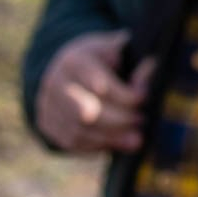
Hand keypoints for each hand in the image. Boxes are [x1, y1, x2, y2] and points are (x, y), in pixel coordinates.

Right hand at [35, 30, 155, 153]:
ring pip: (78, 132)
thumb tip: (151, 70)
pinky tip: (116, 143)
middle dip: (120, 121)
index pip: (101, 86)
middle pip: (87, 114)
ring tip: (135, 138)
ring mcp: (46, 106)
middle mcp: (54, 84)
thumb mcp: (117, 51)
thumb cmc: (100, 58)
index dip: (126, 96)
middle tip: (141, 121)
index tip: (144, 98)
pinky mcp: (46, 124)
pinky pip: (71, 142)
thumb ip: (134, 63)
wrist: (65, 67)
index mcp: (74, 61)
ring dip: (111, 138)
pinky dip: (96, 146)